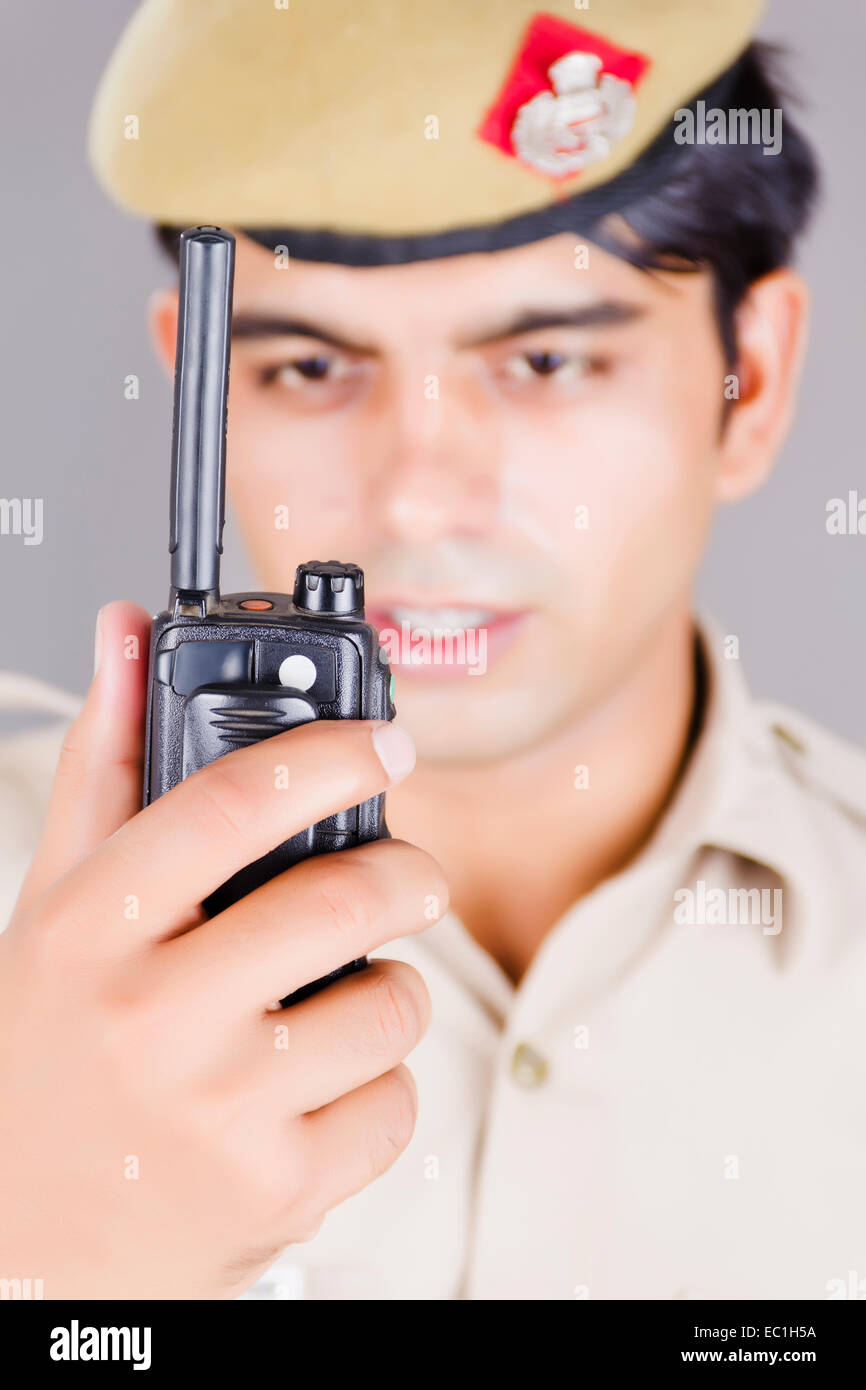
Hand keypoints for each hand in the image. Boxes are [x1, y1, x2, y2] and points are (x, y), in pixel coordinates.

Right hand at [0, 601, 444, 1298]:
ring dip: (387, 990)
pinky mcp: (278, 1192)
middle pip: (346, 897)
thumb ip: (107, 764)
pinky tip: (316, 1094)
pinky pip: (397, 1101)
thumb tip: (126, 628)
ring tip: (334, 1002)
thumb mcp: (58, 905)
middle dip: (411, 873)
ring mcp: (219, 1112)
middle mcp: (151, 1016)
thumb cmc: (53, 1050)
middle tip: (410, 875)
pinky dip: (376, 1088)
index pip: (231, 801)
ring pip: (392, 1002)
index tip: (383, 742)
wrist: (26, 1239)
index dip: (328, 752)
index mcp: (92, 928)